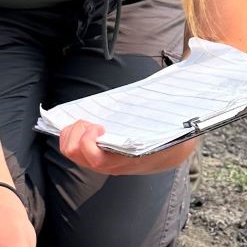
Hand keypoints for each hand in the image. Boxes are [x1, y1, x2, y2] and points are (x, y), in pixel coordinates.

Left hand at [59, 120, 197, 174]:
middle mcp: (112, 165)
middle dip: (76, 132)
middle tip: (90, 121)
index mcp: (128, 159)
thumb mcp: (169, 126)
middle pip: (76, 155)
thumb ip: (160, 113)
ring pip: (72, 154)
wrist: (171, 153)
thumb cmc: (168, 136)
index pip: (96, 160)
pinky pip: (76, 150)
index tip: (98, 125)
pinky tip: (86, 125)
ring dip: (72, 134)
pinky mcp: (99, 157)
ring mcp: (103, 162)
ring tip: (86, 122)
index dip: (88, 142)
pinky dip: (74, 135)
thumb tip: (174, 81)